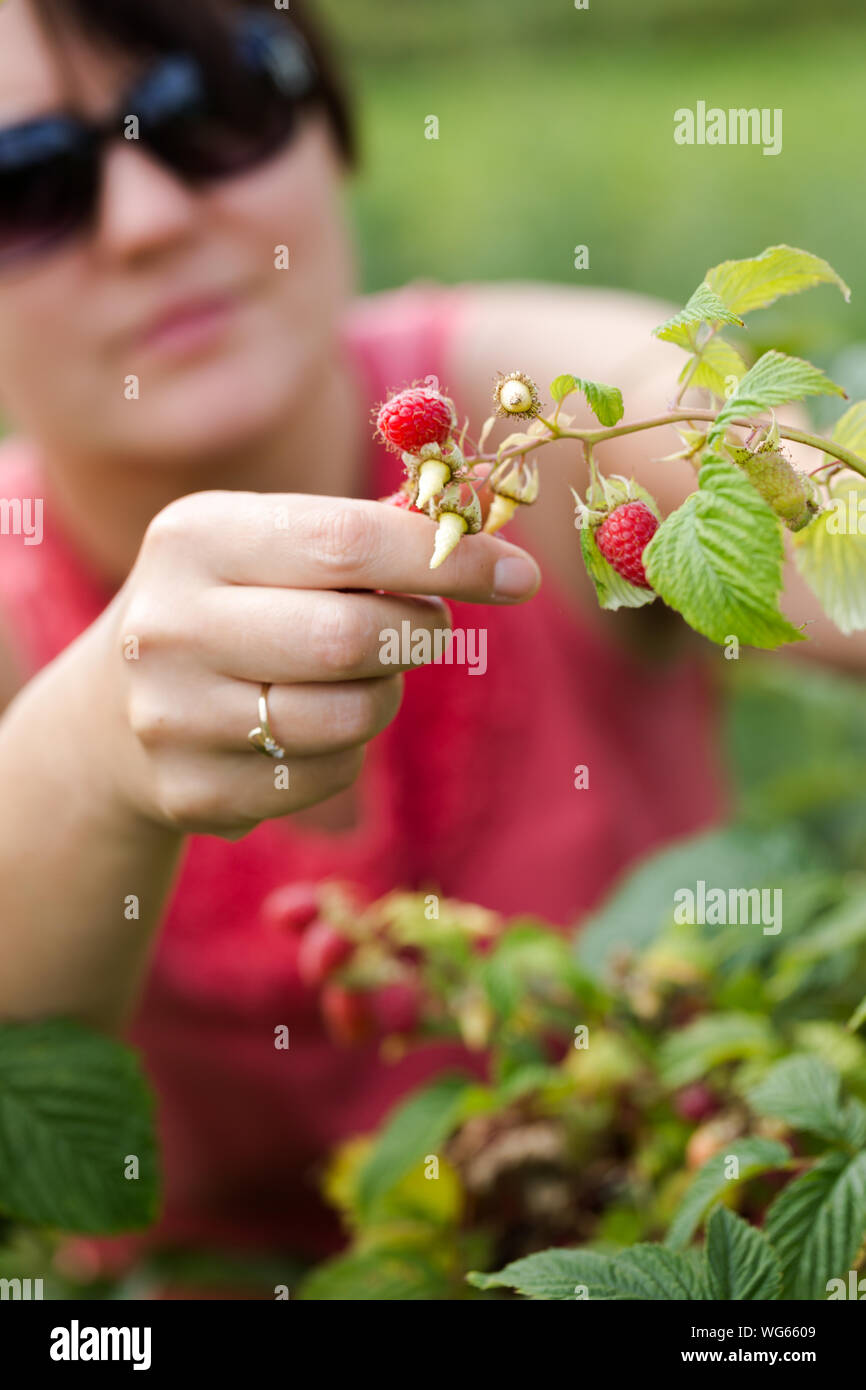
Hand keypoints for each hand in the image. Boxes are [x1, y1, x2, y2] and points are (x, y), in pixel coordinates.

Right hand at [92, 490, 539, 838]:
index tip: (521, 577)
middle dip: (418, 633)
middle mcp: (169, 624)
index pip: (347, 541)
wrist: (115, 710)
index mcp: (195, 536)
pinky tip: (312, 726)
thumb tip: (486, 522)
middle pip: (351, 636)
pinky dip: (348, 752)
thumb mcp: (269, 545)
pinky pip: (326, 778)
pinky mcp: (191, 794)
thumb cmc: (231, 605)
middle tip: (429, 626)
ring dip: (385, 696)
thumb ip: (366, 533)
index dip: (449, 558)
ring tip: (361, 674)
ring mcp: (172, 717)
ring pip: (348, 716)